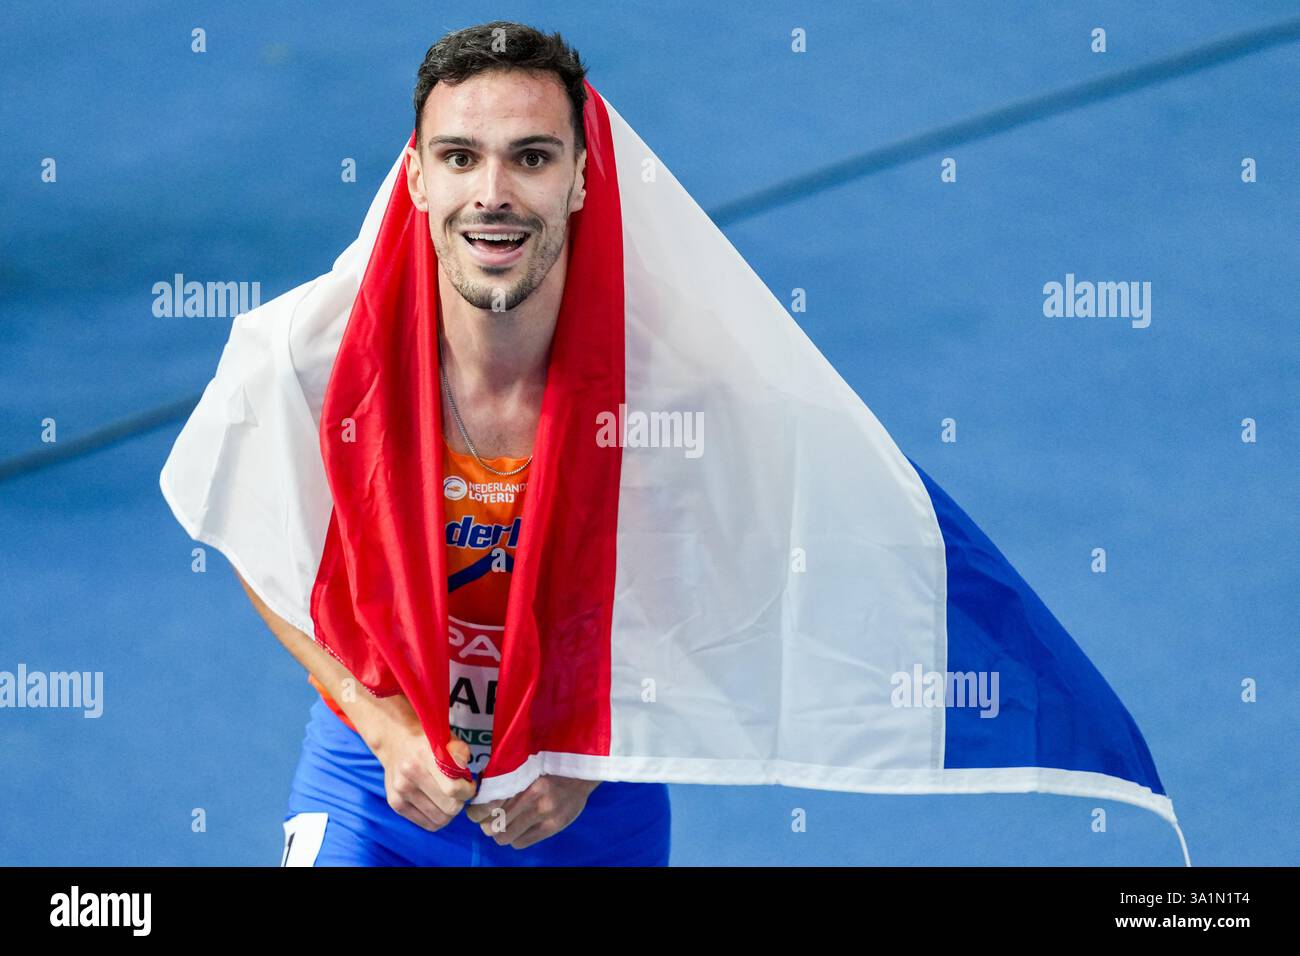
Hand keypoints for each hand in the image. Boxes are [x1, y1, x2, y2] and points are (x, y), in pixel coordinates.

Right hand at [369, 718, 477, 832]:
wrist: (395, 741)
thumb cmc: (427, 741)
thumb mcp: (447, 739)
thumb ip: (461, 753)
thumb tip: (466, 775)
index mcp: (425, 755)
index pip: (453, 789)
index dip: (468, 791)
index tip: (469, 785)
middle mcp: (410, 774)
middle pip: (449, 807)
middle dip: (460, 802)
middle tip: (460, 792)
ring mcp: (401, 791)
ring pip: (439, 819)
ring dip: (450, 812)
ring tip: (448, 798)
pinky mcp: (395, 803)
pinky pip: (427, 824)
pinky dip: (438, 818)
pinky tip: (438, 805)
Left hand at [464, 775, 599, 848]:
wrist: (581, 773)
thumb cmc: (550, 766)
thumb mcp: (526, 766)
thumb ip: (507, 778)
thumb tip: (481, 790)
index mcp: (521, 777)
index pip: (488, 804)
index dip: (477, 812)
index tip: (475, 812)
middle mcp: (530, 796)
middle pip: (494, 824)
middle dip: (487, 825)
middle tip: (488, 821)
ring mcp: (542, 813)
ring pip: (505, 836)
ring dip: (500, 834)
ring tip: (503, 828)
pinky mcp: (552, 826)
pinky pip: (521, 842)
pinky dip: (515, 839)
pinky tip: (518, 831)